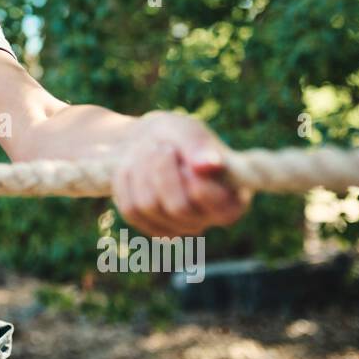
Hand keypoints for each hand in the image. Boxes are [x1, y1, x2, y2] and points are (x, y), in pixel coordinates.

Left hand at [110, 111, 250, 236]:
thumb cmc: (176, 136)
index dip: (183, 172)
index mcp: (232, 199)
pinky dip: (126, 183)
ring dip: (141, 172)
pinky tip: (134, 167)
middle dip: (160, 170)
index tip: (174, 148)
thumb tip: (210, 165)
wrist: (148, 142)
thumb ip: (199, 146)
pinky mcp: (151, 228)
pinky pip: (130, 210)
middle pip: (177, 207)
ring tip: (147, 152)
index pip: (205, 196)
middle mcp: (209, 220)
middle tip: (160, 147)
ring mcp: (180, 228)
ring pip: (148, 207)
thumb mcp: (187, 130)